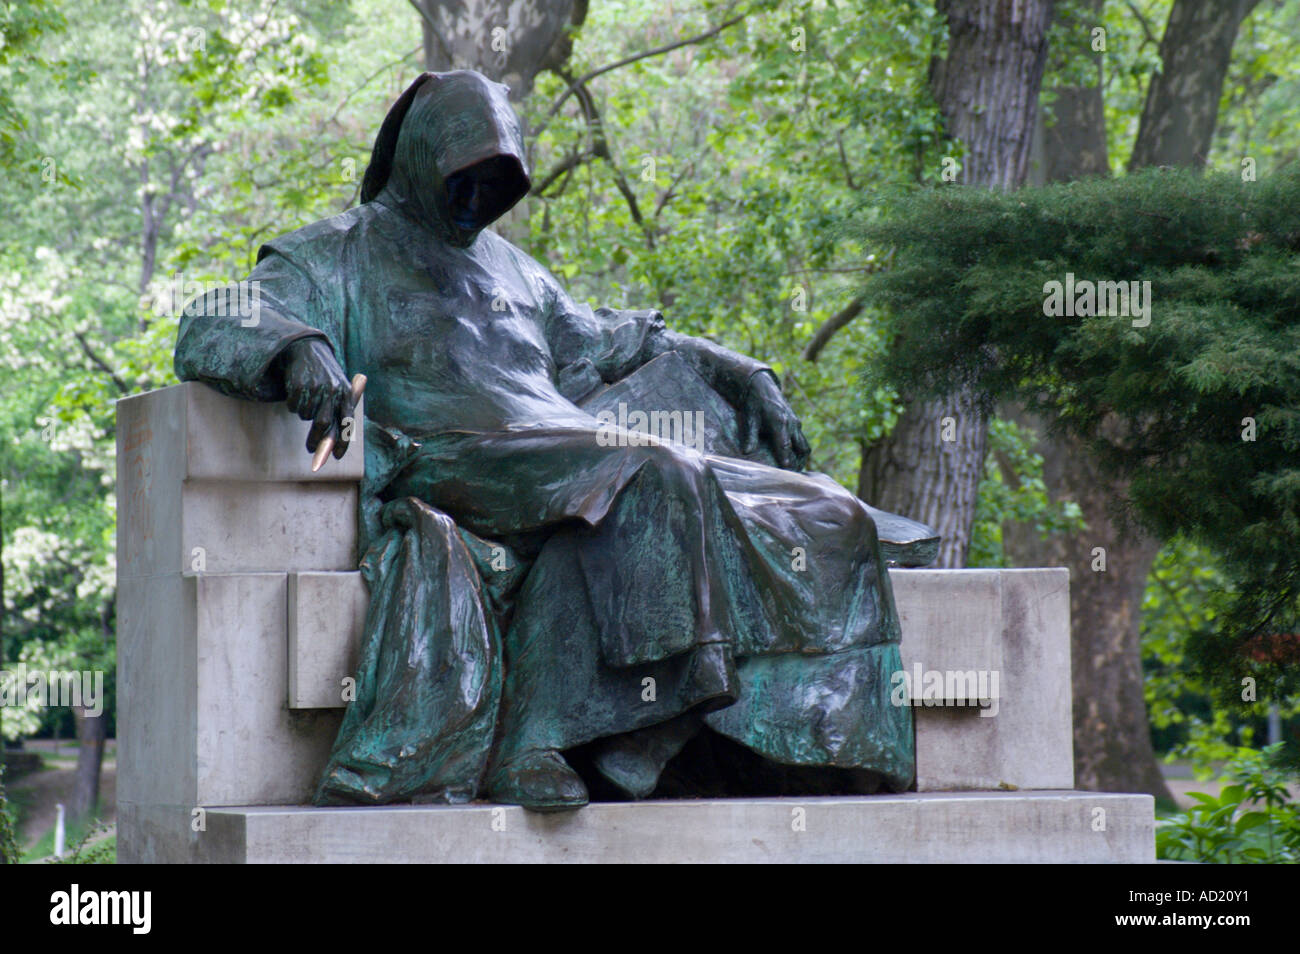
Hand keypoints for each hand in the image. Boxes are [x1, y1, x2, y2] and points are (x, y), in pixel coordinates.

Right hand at [280, 337, 354, 459]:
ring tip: (308, 400)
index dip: (342, 441)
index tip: (336, 457)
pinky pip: (294, 407)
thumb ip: (340, 413)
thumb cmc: (327, 377)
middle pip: (323, 424)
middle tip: (311, 450)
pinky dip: (294, 405)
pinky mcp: (299, 384)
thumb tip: (334, 446)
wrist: (308, 350)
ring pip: (306, 416)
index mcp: (346, 394)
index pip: (346, 422)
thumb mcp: (340, 389)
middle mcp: (333, 390)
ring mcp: (315, 387)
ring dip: (305, 414)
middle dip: (317, 441)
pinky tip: (298, 392)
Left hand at [739, 372, 810, 470]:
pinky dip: (798, 451)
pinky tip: (790, 459)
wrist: (761, 386)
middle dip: (799, 463)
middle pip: (802, 449)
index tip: (787, 470)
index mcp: (780, 422)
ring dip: (801, 458)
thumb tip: (746, 453)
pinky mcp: (796, 423)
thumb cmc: (754, 404)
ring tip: (792, 471)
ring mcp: (796, 423)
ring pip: (804, 445)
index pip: (785, 445)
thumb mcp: (749, 419)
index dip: (787, 459)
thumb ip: (750, 436)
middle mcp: (791, 423)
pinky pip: (801, 440)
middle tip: (791, 475)